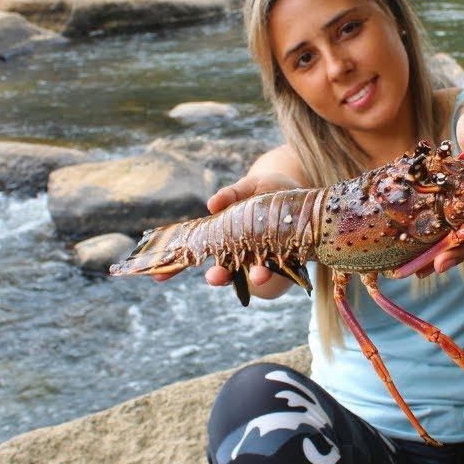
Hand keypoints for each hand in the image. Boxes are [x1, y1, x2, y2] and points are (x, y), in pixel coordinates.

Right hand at [150, 172, 299, 288]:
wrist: (306, 191)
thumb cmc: (270, 189)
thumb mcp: (251, 186)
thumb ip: (232, 194)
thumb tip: (211, 204)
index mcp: (225, 237)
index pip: (195, 254)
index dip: (175, 267)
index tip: (156, 277)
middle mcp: (243, 253)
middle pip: (223, 271)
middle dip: (218, 277)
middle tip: (215, 276)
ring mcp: (266, 259)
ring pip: (254, 275)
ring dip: (256, 276)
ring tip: (260, 273)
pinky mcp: (292, 261)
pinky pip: (287, 272)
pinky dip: (286, 271)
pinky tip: (286, 267)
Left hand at [410, 107, 463, 277]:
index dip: (462, 247)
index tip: (442, 262)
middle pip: (462, 239)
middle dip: (440, 257)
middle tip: (415, 272)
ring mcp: (461, 206)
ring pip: (447, 235)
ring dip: (428, 253)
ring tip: (403, 270)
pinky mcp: (444, 201)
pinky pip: (433, 220)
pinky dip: (419, 234)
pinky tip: (400, 248)